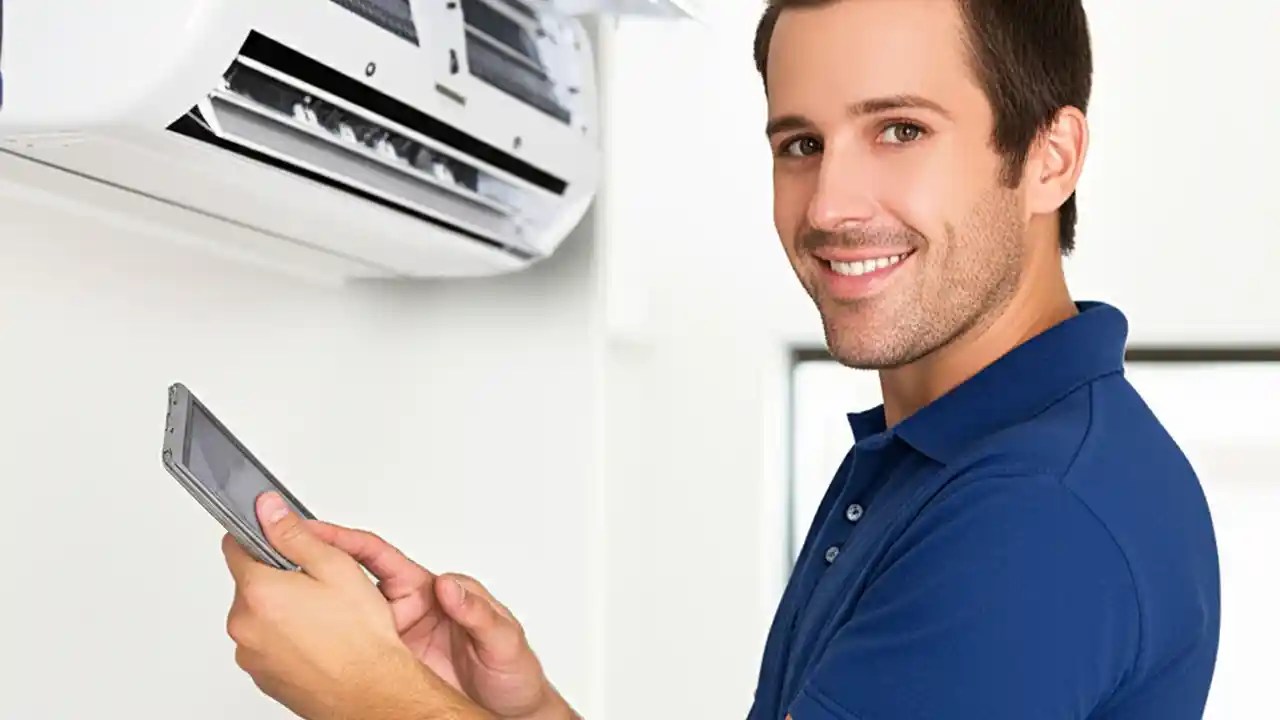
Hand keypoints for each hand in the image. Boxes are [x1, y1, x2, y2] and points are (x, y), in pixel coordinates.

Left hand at [223, 492, 488, 719]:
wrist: (371, 693)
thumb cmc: (360, 638)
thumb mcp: (336, 567)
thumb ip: (295, 534)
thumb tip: (268, 509)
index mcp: (257, 591)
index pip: (236, 544)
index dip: (262, 535)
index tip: (279, 536)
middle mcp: (243, 624)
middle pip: (251, 581)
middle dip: (280, 576)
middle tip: (319, 584)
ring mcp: (249, 654)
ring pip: (260, 614)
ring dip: (283, 609)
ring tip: (324, 617)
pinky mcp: (261, 675)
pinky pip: (268, 643)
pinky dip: (287, 637)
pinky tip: (319, 639)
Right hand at [307, 519, 574, 719]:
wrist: (511, 713)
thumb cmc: (511, 671)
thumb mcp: (502, 638)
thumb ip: (478, 610)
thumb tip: (449, 586)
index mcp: (428, 591)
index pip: (379, 556)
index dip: (346, 540)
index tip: (315, 530)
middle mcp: (406, 613)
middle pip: (352, 582)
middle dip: (318, 568)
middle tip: (285, 560)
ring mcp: (395, 642)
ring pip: (346, 619)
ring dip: (319, 610)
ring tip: (287, 603)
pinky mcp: (391, 670)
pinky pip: (354, 654)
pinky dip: (330, 650)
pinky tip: (311, 650)